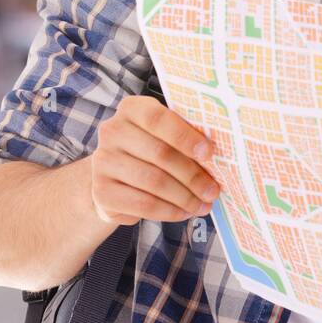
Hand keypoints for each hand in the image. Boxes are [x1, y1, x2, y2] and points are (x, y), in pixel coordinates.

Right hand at [90, 95, 220, 224]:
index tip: (210, 153)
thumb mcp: (164, 137)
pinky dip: (169, 211)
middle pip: (160, 154)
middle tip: (213, 191)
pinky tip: (184, 212)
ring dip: (185, 197)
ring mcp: (103, 161)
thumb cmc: (150, 152)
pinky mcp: (102, 191)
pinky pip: (143, 204)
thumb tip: (219, 155)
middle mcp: (112, 131)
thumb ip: (184, 137)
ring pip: (154, 181)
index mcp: (132, 109)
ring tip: (203, 205)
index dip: (186, 136)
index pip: (159, 119)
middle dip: (193, 175)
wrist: (114, 177)